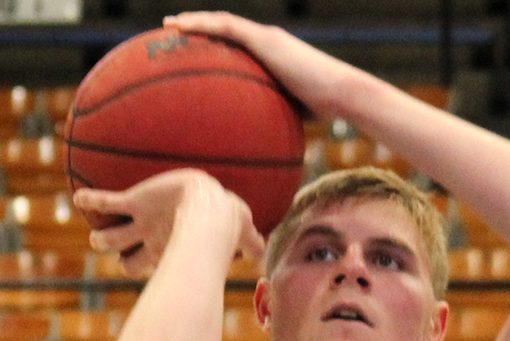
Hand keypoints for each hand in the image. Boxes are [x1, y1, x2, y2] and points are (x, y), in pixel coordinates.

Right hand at [74, 169, 263, 277]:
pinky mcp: (136, 202)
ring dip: (103, 237)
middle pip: (125, 258)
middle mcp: (151, 239)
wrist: (210, 206)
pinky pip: (107, 202)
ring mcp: (141, 221)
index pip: (146, 263)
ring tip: (97, 235)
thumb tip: (266, 255)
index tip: (133, 262)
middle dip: (117, 254)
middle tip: (108, 244)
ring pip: (111, 238)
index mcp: (169, 247)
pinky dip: (91, 201)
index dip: (138, 264)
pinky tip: (79, 198)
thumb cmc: (225, 220)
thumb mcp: (241, 229)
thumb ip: (250, 243)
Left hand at [162, 12, 353, 119]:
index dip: (213, 45)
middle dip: (198, 30)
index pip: (237, 46)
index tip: (191, 51)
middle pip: (225, 30)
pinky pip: (227, 27)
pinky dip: (204, 24)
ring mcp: (266, 38)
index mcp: (271, 56)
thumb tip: (254, 149)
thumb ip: (270, 120)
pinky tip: (182, 27)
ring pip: (223, 23)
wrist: (341, 94)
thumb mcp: (288, 115)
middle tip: (170, 34)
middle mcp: (266, 41)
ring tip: (169, 26)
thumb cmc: (322, 111)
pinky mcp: (266, 39)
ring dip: (194, 21)